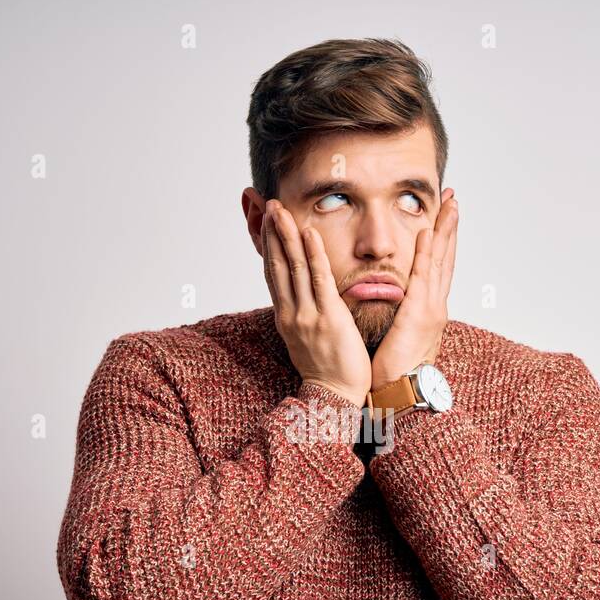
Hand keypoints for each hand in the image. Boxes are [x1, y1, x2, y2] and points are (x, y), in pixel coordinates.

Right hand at [261, 198, 371, 407]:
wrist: (334, 396)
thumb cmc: (327, 370)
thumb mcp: (307, 338)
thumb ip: (303, 314)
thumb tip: (301, 299)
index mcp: (286, 316)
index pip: (273, 273)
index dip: (268, 245)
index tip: (265, 221)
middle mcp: (291, 312)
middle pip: (277, 265)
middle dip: (272, 232)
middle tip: (269, 203)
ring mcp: (307, 315)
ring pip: (293, 267)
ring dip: (287, 235)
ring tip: (281, 209)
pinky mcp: (328, 318)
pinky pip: (319, 281)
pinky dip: (313, 256)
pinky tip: (308, 234)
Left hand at [370, 188, 457, 390]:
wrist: (401, 395)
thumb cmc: (395, 372)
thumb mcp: (399, 337)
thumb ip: (399, 317)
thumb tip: (394, 306)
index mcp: (429, 311)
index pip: (438, 269)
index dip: (442, 242)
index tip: (444, 218)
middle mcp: (435, 306)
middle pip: (445, 258)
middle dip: (450, 228)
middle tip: (453, 199)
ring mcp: (430, 309)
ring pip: (439, 261)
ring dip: (443, 231)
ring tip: (448, 205)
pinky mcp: (418, 315)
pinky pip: (422, 277)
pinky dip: (426, 253)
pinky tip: (427, 232)